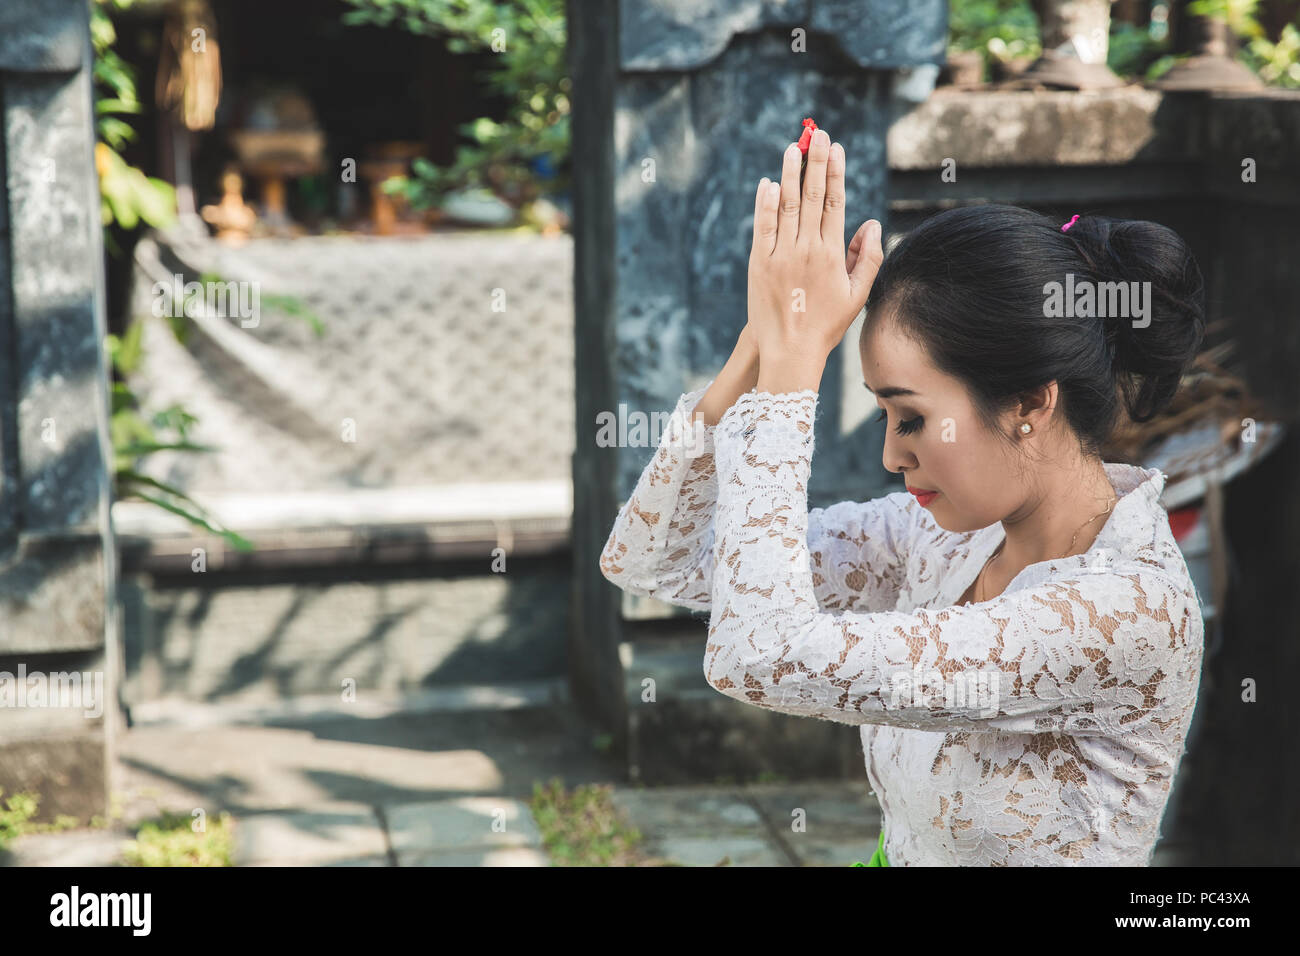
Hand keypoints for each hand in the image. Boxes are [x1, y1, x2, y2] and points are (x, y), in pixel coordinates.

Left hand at [746, 129, 883, 391]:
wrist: (790, 352)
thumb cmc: (827, 325)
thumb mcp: (857, 295)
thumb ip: (867, 257)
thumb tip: (870, 223)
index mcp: (831, 254)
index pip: (833, 203)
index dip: (834, 173)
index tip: (835, 149)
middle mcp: (805, 250)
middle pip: (810, 197)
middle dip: (814, 163)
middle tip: (816, 134)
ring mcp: (779, 256)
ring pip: (785, 207)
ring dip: (788, 175)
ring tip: (792, 149)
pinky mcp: (757, 265)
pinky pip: (762, 228)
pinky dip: (764, 204)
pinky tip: (767, 183)